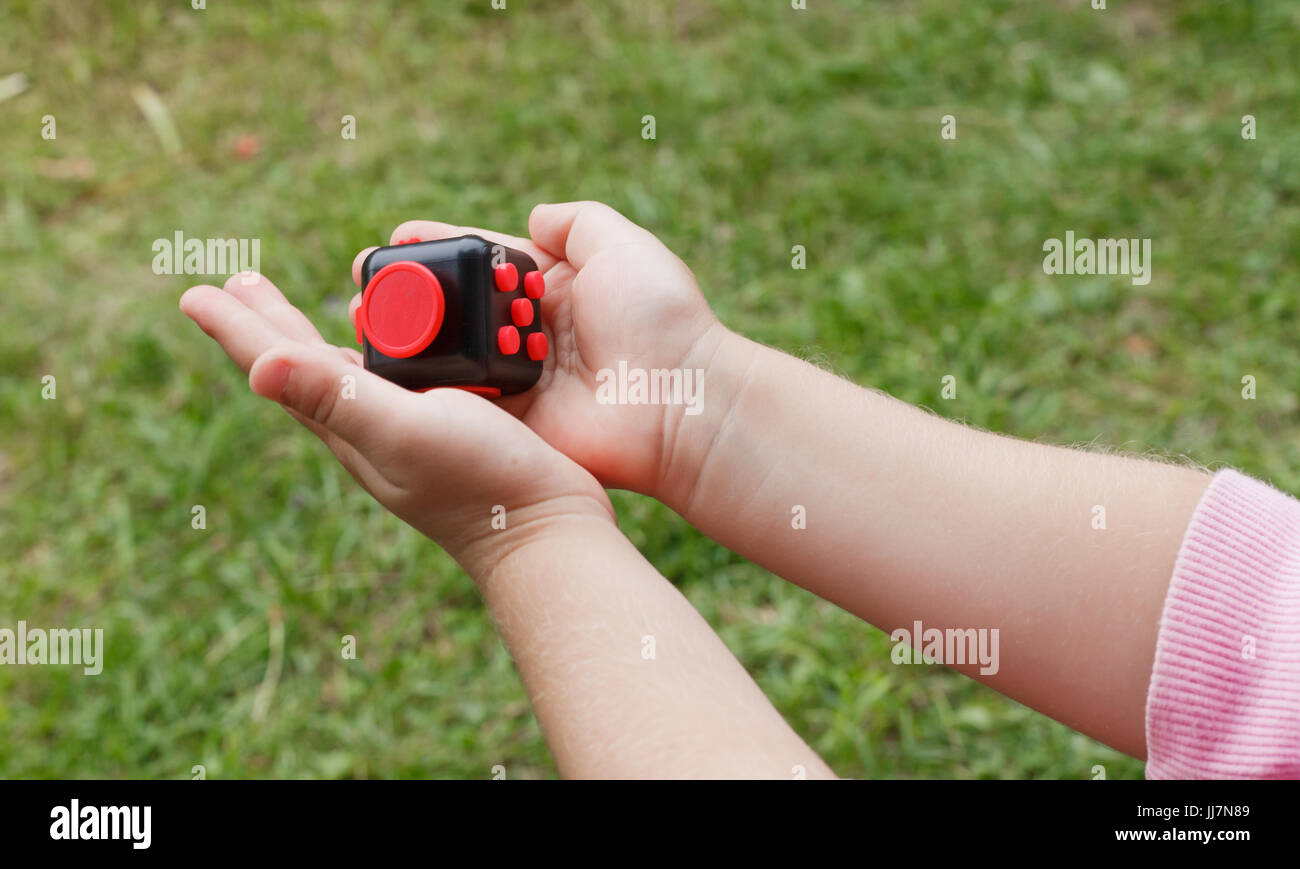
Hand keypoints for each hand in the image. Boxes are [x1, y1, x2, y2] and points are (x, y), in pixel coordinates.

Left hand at [179, 272, 613, 578]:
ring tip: (303, 306)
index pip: (278, 365)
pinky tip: (398, 342)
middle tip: (239, 282)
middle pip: (305, 362)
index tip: (196, 293)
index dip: (237, 326)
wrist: (549, 532)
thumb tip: (257, 368)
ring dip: (319, 330)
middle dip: (271, 320)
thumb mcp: (404, 430)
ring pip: (350, 366)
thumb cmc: (481, 483)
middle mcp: (370, 425)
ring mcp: (408, 428)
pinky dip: (384, 343)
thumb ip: (338, 398)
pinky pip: (400, 373)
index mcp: (348, 422)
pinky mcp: (449, 425)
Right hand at [351, 202, 729, 499]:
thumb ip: (576, 223)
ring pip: (455, 353)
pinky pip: (466, 400)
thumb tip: (532, 218)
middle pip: (461, 308)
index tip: (397, 237)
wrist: (679, 400)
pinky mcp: (518, 420)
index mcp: (558, 288)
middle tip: (365, 282)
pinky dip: (430, 386)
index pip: (486, 262)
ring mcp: (523, 378)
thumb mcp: (622, 246)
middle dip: (413, 295)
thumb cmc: (659, 319)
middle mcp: (534, 332)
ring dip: (411, 339)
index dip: (441, 249)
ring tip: (364, 319)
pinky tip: (385, 370)